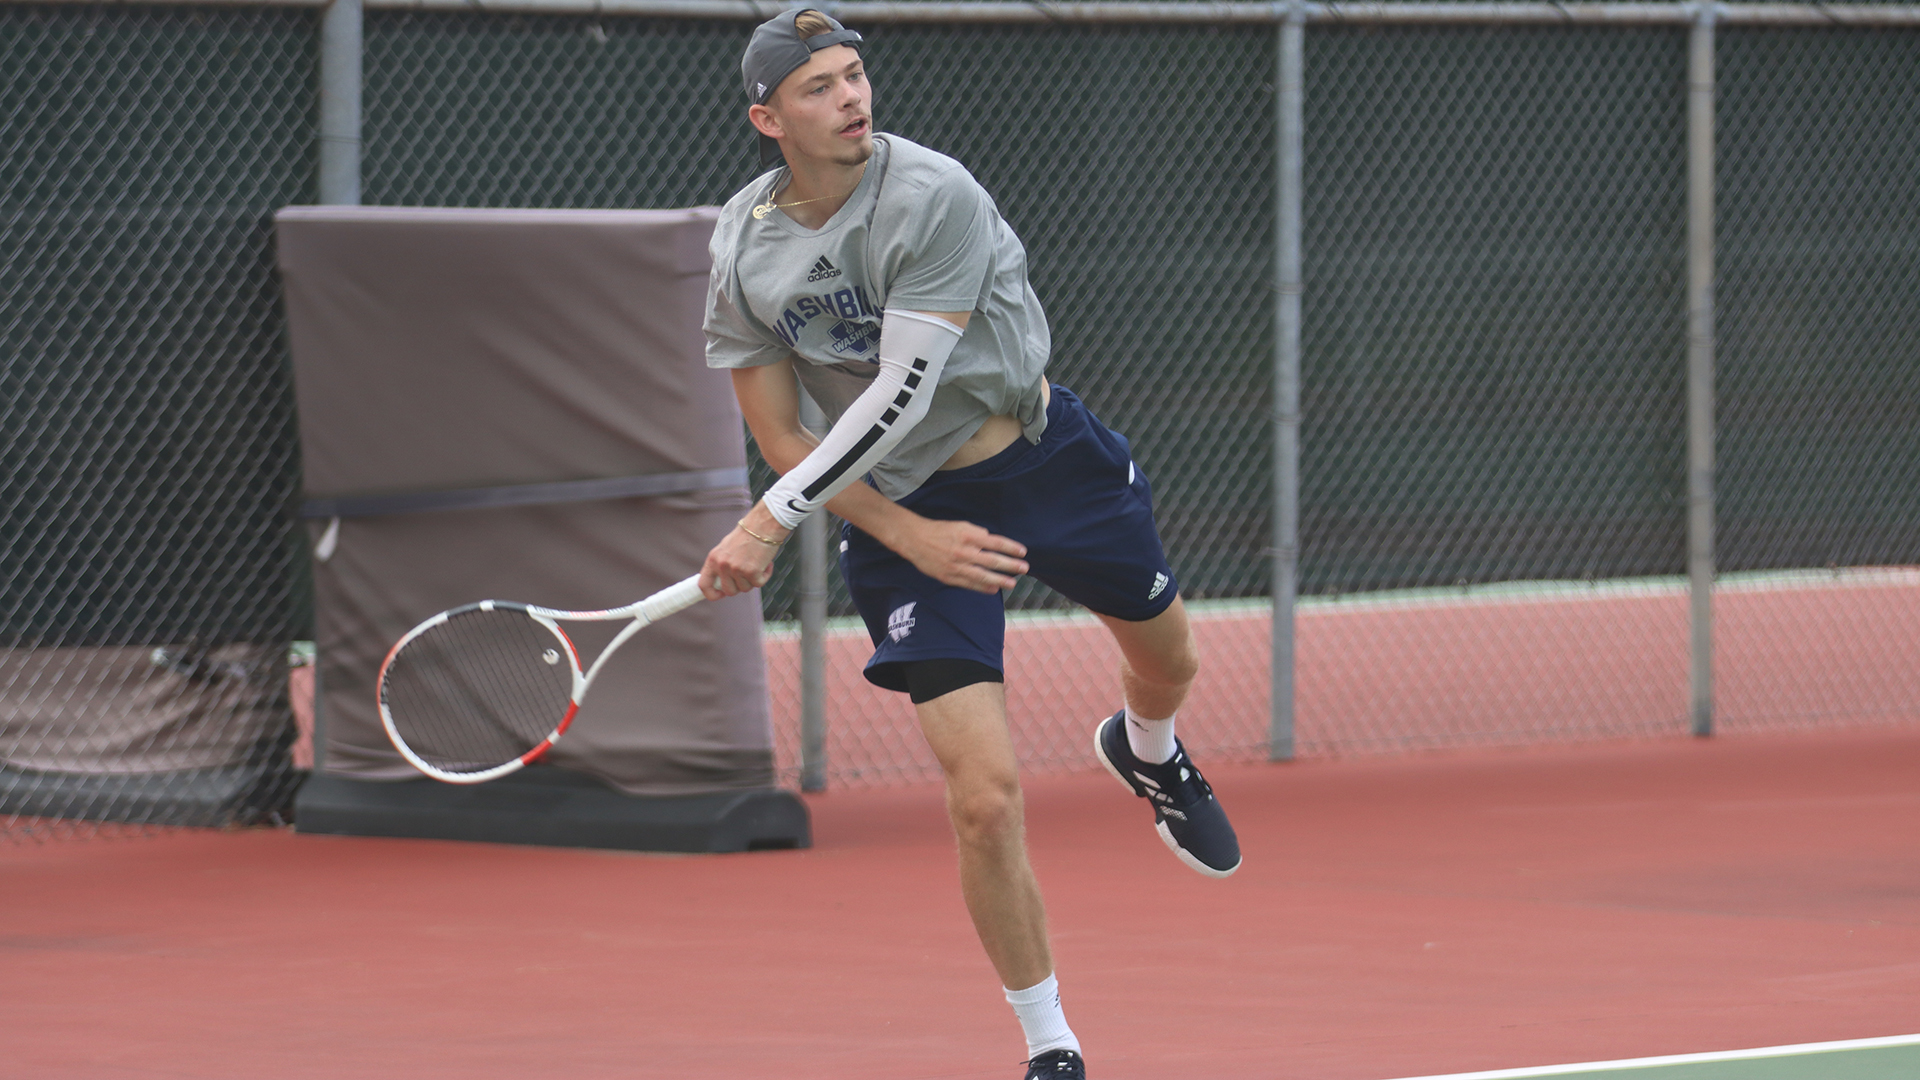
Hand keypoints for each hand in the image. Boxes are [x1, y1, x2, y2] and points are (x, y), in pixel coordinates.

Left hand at [701, 525, 779, 599]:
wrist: (763, 526)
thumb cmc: (747, 536)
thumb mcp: (726, 548)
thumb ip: (721, 564)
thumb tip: (720, 581)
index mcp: (713, 559)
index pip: (704, 584)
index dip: (712, 594)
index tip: (721, 594)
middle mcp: (723, 565)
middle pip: (729, 591)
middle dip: (739, 586)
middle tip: (747, 576)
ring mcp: (737, 569)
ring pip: (745, 588)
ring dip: (753, 580)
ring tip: (757, 564)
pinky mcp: (752, 572)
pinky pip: (759, 584)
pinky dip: (765, 576)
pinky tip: (766, 564)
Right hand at [894, 517, 1028, 593]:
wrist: (915, 540)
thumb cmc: (939, 531)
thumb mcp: (960, 525)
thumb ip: (977, 533)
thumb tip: (991, 540)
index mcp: (968, 535)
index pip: (996, 542)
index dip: (1011, 548)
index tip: (1022, 552)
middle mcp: (964, 551)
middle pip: (993, 560)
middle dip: (1011, 565)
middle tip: (1024, 568)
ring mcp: (957, 566)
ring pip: (983, 575)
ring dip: (1000, 580)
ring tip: (1012, 583)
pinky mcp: (949, 577)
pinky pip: (969, 584)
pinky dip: (983, 587)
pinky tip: (993, 589)